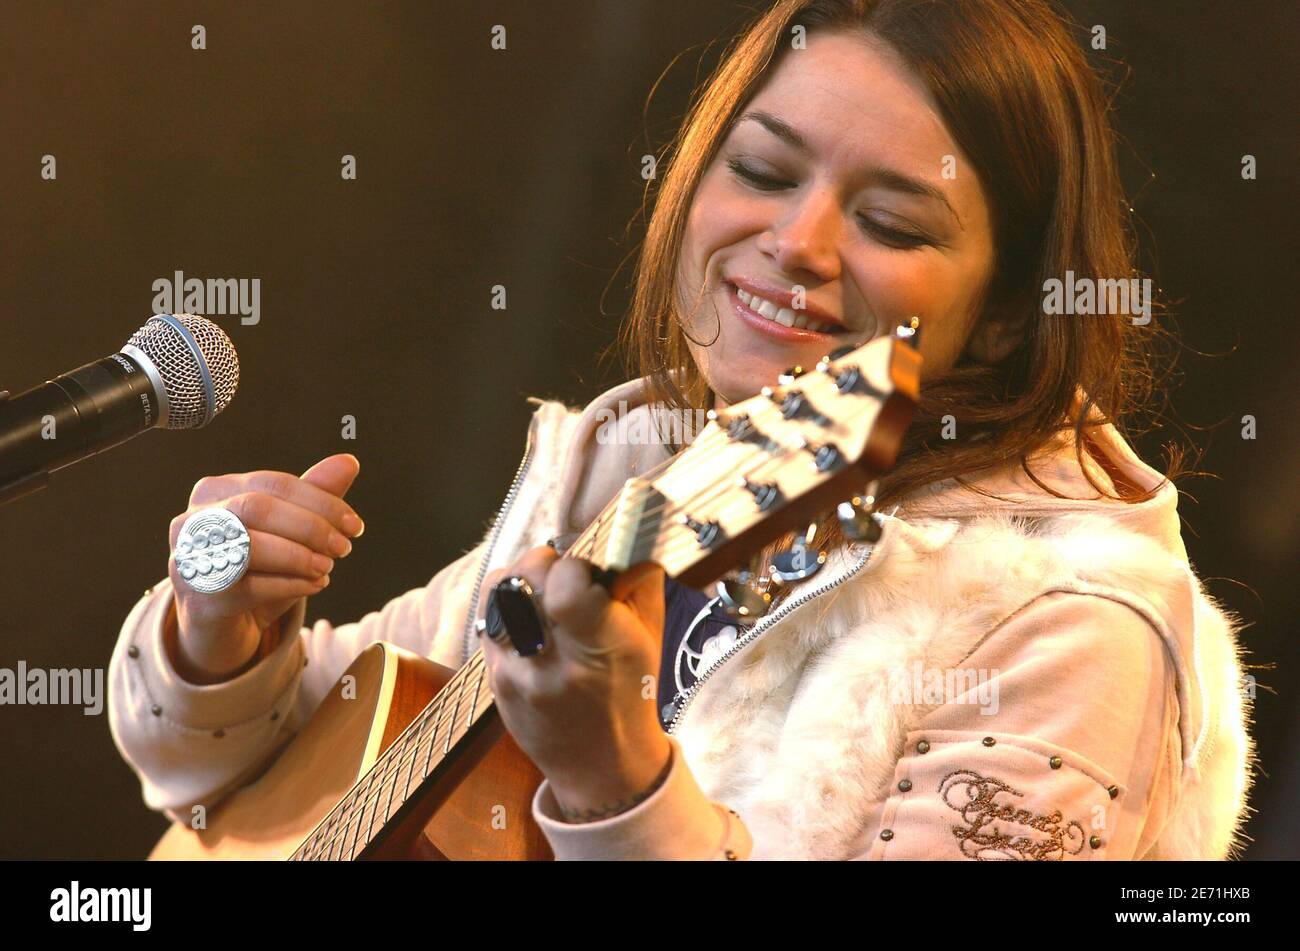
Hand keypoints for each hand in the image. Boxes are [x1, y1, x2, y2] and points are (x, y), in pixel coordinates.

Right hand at [167, 453, 364, 681]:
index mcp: (215, 492)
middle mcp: (192, 520)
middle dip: (310, 527)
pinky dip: (291, 585)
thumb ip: (314, 497)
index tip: (354, 524)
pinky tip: (314, 585)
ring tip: (327, 567)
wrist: (222, 627)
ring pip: (250, 546)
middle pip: (258, 508)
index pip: (274, 484)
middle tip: (344, 547)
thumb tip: (348, 462)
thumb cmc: (256, 572)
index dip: (320, 501)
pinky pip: (250, 587)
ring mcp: (189, 560)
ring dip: (300, 556)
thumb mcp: (288, 533)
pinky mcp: (198, 600)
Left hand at [479, 546, 671, 820]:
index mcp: (599, 650)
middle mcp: (551, 663)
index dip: (575, 564)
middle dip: (545, 561)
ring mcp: (514, 672)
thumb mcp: (649, 636)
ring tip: (542, 590)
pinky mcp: (492, 679)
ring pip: (498, 591)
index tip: (588, 572)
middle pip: (525, 577)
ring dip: (520, 578)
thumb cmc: (631, 695)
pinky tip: (528, 613)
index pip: (567, 583)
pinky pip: (488, 618)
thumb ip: (637, 579)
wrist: (601, 765)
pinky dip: (507, 604)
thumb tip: (623, 537)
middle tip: (564, 573)